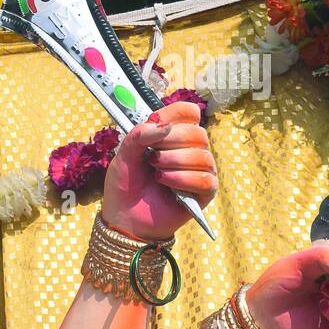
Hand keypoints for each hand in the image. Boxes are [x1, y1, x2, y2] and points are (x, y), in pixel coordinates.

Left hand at [102, 101, 216, 240]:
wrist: (124, 217)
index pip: (188, 112)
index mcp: (172, 136)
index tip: (156, 125)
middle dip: (171, 142)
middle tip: (151, 157)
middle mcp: (191, 150)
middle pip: (197, 132)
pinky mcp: (204, 192)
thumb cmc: (125, 184)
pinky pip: (205, 179)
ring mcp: (200, 171)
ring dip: (175, 162)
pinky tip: (164, 183)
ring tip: (156, 172)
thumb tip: (164, 126)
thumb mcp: (123, 155)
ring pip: (202, 156)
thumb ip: (139, 135)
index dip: (173, 115)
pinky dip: (182, 179)